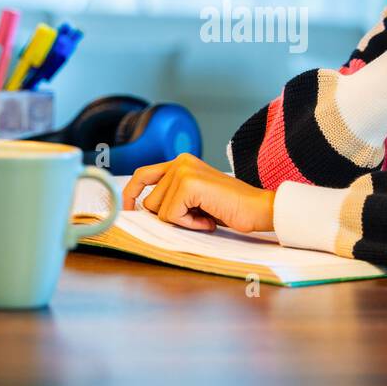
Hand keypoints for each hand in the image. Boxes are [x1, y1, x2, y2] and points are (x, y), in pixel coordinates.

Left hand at [121, 152, 275, 232]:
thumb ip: (172, 197)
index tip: (128, 211)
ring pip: (158, 210)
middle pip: (149, 201)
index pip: (143, 175)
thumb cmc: (230, 208)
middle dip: (170, 216)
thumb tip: (142, 210)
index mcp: (181, 162)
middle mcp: (180, 162)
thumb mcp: (195, 200)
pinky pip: (171, 215)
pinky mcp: (188, 184)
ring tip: (206, 215)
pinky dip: (189, 223)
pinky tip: (209, 218)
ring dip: (181, 221)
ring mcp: (183, 171)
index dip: (131, 194)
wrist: (258, 209)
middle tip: (200, 215)